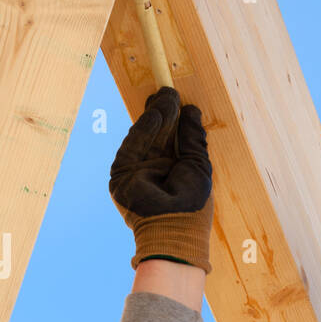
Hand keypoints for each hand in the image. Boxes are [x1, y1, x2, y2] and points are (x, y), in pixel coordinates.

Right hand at [109, 86, 213, 271]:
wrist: (175, 230)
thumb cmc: (193, 204)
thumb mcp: (198, 165)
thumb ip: (193, 138)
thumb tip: (191, 109)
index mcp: (173, 172)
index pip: (171, 140)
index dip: (174, 119)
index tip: (177, 99)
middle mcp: (154, 171)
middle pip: (157, 135)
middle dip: (164, 113)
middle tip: (169, 91)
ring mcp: (138, 172)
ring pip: (145, 137)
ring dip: (156, 116)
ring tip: (166, 97)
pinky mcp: (122, 176)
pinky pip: (132, 147)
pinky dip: (143, 130)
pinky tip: (155, 114)